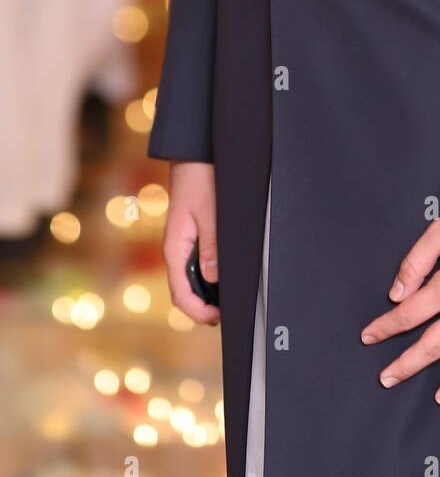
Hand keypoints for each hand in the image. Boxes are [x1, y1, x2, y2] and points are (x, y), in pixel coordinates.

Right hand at [163, 161, 219, 325]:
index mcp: (175, 248)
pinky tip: (223, 281)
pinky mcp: (191, 238)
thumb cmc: (199, 181)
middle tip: (226, 315)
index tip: (216, 318)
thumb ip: (211, 246)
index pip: (179, 293)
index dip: (197, 311)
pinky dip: (208, 280)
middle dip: (201, 308)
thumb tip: (213, 278)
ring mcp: (183, 246)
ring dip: (205, 295)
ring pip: (190, 281)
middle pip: (183, 291)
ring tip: (227, 302)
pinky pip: (196, 267)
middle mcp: (176, 251)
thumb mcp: (209, 213)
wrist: (193, 158)